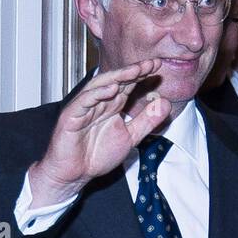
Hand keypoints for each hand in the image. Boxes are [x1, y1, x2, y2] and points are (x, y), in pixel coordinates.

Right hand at [27, 60, 170, 205]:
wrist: (75, 174)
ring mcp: (84, 107)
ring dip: (117, 77)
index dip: (142, 75)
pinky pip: (84, 101)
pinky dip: (97, 94)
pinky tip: (111, 89)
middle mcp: (99, 102)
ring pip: (100, 86)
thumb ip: (147, 122)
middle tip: (150, 64)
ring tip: (134, 70)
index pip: (128, 85)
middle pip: (116, 81)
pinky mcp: (72, 116)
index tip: (158, 66)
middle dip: (133, 71)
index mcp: (112, 105)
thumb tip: (165, 104)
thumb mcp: (130, 138)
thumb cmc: (96, 155)